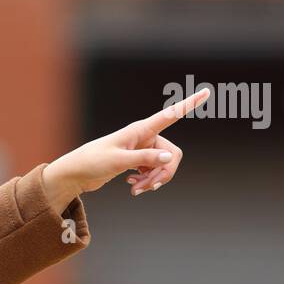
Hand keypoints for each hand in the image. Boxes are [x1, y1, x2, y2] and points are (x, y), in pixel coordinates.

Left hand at [41, 88, 208, 212]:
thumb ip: (144, 159)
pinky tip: (133, 187)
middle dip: (165, 173)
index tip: (207, 93)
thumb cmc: (92, 162)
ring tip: (137, 190)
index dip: (189, 104)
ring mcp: (141, 150)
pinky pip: (154, 172)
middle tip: (149, 187)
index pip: (169, 115)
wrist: (76, 174)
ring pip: (164, 166)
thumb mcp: (118, 162)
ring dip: (154, 180)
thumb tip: (171, 158)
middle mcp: (144, 137)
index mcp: (140, 130)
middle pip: (172, 154)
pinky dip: (147, 182)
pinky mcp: (137, 162)